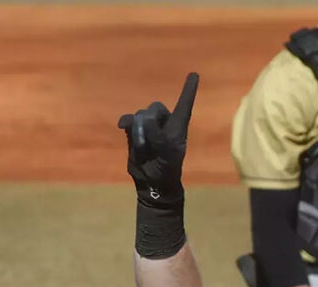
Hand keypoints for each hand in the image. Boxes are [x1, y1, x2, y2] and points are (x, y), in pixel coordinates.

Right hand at [117, 72, 198, 207]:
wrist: (153, 181)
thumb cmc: (167, 168)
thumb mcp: (167, 153)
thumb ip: (158, 135)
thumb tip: (145, 119)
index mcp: (178, 127)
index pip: (184, 104)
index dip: (188, 90)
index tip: (194, 74)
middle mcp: (164, 124)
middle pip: (155, 107)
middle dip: (150, 119)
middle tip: (150, 137)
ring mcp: (148, 127)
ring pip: (141, 115)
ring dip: (139, 129)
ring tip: (143, 147)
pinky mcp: (135, 132)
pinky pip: (129, 120)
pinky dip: (126, 122)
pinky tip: (122, 126)